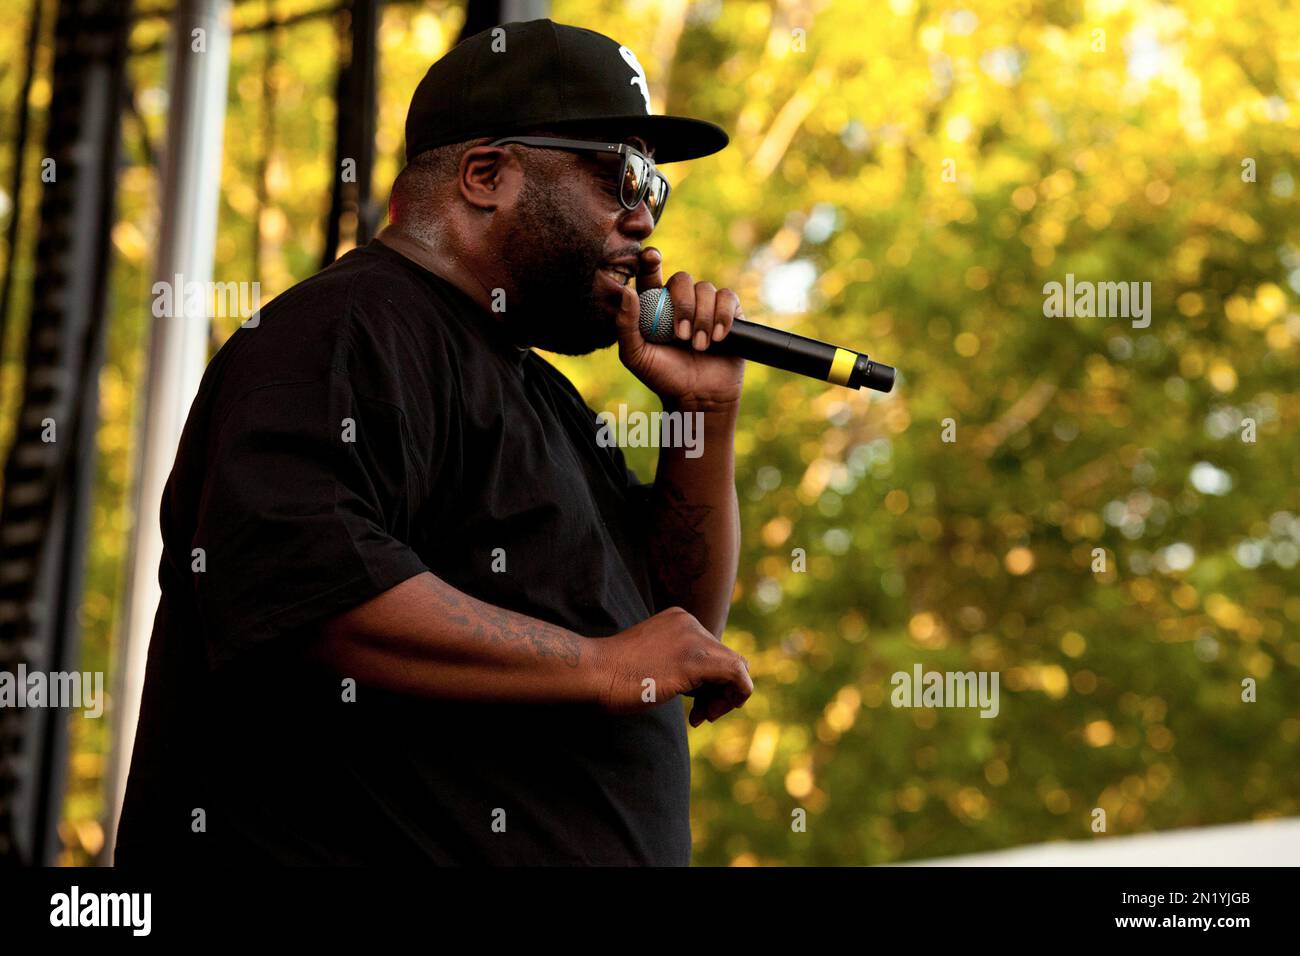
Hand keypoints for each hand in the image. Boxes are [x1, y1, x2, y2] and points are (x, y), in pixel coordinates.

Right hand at [592, 606, 752, 726]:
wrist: (592, 672)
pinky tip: (705, 716)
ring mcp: (694, 638)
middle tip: (700, 715)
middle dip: (719, 691)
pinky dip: (733, 698)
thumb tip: (702, 685)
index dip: (710, 683)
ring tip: (701, 717)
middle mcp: (690, 622)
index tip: (693, 706)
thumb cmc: (611, 675)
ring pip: (737, 667)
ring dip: (725, 699)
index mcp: (679, 619)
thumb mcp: (650, 659)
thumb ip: (676, 663)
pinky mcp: (696, 659)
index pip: (714, 650)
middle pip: (727, 659)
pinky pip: (738, 676)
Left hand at [614, 248, 745, 410]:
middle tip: (682, 336)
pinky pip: (728, 298)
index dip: (650, 261)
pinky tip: (718, 338)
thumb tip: (627, 291)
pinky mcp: (729, 314)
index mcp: (655, 306)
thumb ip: (626, 325)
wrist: (699, 397)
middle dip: (683, 305)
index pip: (650, 274)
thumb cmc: (664, 377)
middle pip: (682, 279)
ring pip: (706, 289)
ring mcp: (706, 306)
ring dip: (703, 319)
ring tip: (700, 346)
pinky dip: (723, 317)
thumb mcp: (636, 355)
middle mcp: (680, 301)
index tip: (651, 256)